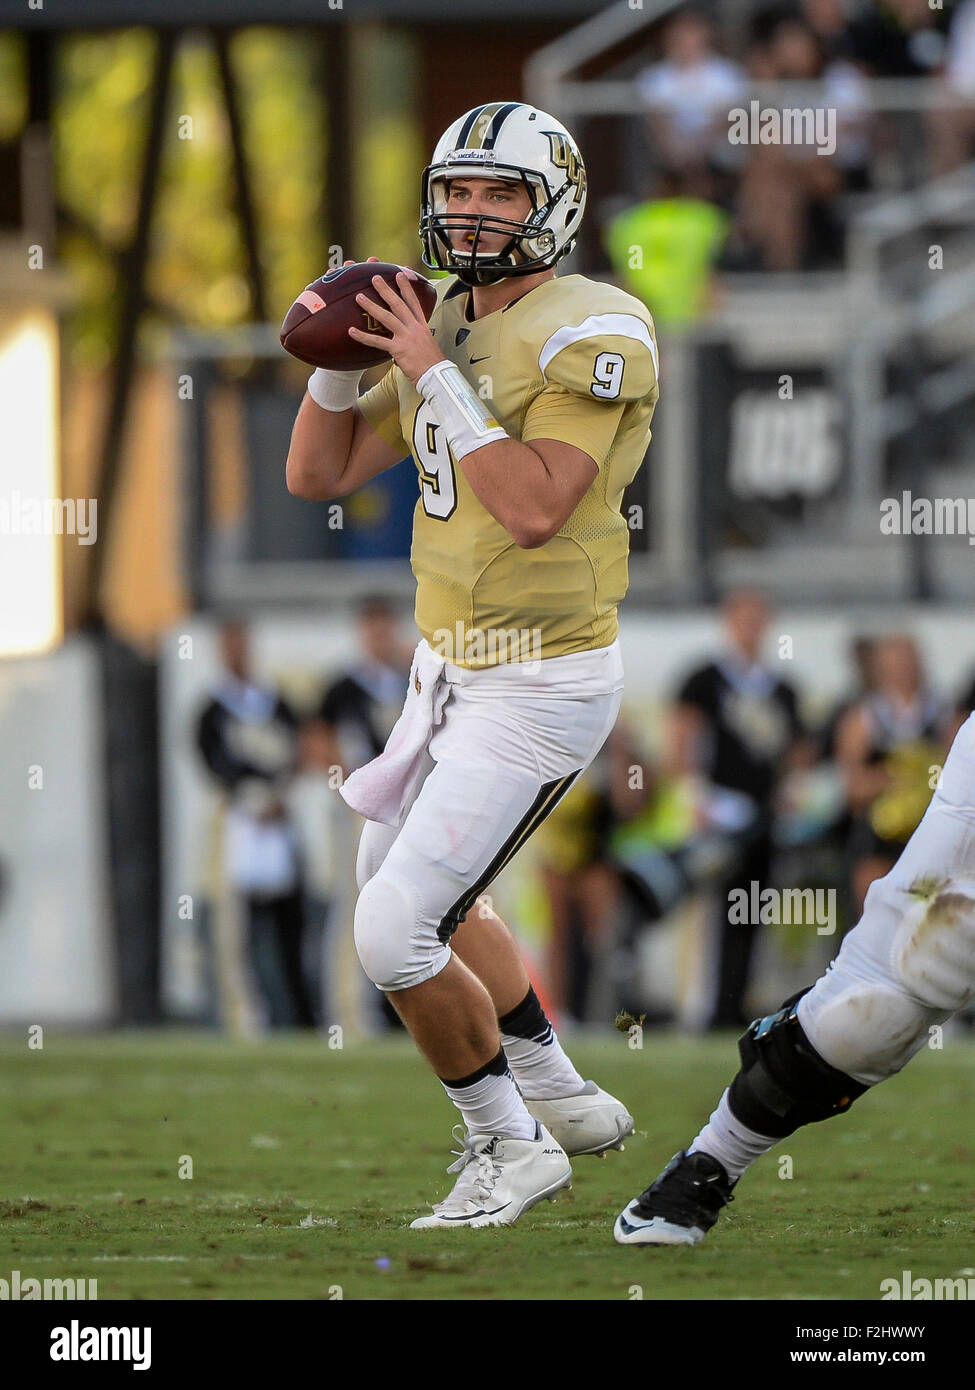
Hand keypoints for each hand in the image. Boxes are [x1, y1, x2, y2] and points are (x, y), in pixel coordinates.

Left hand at [349, 270, 443, 384]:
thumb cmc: (432, 363)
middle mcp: (414, 328)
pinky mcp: (398, 349)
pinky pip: (377, 341)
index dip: (406, 288)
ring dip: (372, 306)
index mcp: (421, 326)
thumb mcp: (427, 344)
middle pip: (398, 304)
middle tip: (375, 279)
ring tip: (360, 298)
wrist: (435, 376)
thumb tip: (406, 339)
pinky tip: (352, 331)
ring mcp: (406, 337)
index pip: (413, 302)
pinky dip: (364, 337)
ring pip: (387, 317)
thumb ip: (415, 337)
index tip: (400, 275)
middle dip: (386, 290)